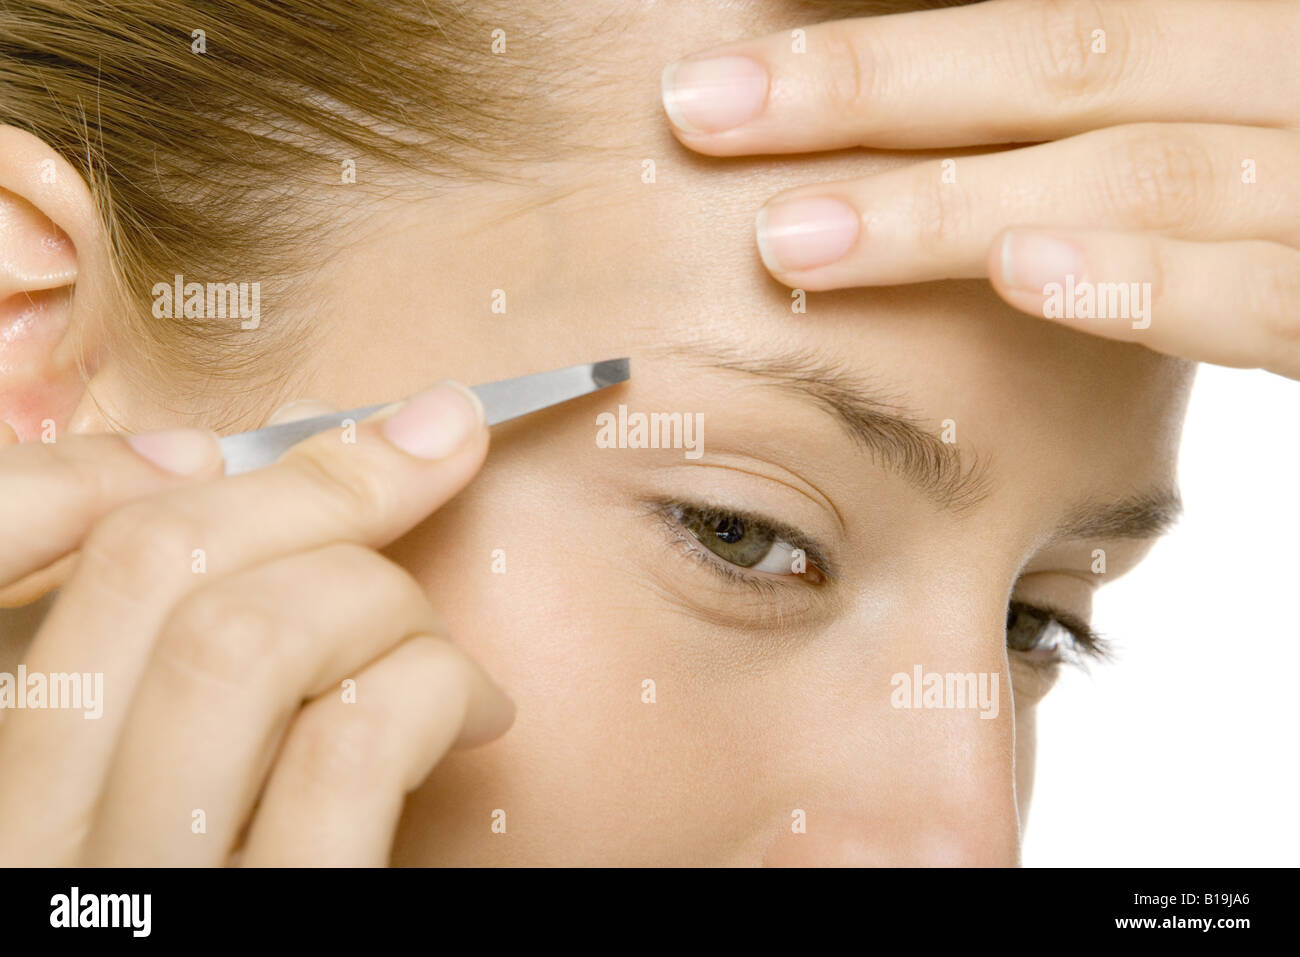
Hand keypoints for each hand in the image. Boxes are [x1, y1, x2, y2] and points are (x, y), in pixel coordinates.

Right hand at [0, 383, 513, 865]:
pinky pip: (348, 746)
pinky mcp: (276, 935)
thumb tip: (211, 483)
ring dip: (383, 594)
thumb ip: (145, 686)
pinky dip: (430, 684)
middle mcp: (24, 847)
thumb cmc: (226, 867)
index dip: (86, 468)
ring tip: (435, 643)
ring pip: (250, 639)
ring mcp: (137, 902)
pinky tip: (470, 714)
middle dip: (315, 484)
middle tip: (418, 461)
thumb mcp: (141, 798)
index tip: (209, 441)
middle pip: (154, 570)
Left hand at [661, 0, 1299, 378]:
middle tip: (704, 111)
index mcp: (1238, 23)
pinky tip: (1023, 274)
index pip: (1061, 10)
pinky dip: (1149, 276)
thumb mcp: (1220, 90)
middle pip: (1074, 47)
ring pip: (1146, 160)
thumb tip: (969, 156)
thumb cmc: (1291, 161)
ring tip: (798, 233)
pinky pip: (1273, 282)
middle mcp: (1292, 57)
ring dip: (958, 199)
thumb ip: (1107, 81)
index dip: (896, 37)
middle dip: (873, 81)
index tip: (746, 62)